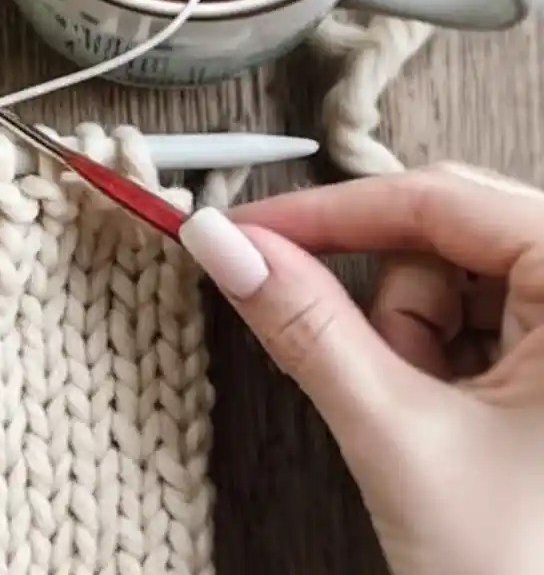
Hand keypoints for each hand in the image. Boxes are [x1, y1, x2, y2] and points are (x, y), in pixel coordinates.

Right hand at [179, 163, 543, 574]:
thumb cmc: (525, 569)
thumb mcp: (399, 436)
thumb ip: (304, 328)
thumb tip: (225, 248)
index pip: (442, 200)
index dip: (329, 214)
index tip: (245, 233)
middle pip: (450, 236)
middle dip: (389, 307)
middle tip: (366, 370)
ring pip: (458, 281)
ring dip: (413, 342)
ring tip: (427, 422)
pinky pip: (480, 322)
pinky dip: (438, 362)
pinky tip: (446, 421)